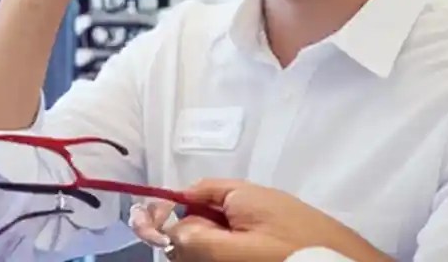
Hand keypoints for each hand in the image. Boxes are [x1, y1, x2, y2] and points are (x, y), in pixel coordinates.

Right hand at [130, 199, 297, 261]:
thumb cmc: (298, 259)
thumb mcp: (240, 252)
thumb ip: (199, 240)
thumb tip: (169, 232)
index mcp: (243, 196)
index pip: (192, 193)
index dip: (167, 211)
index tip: (149, 232)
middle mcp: (255, 206)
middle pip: (204, 218)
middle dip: (188, 240)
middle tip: (183, 259)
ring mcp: (271, 227)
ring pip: (223, 238)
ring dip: (210, 252)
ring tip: (209, 261)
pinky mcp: (282, 244)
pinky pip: (244, 246)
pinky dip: (231, 255)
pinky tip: (231, 261)